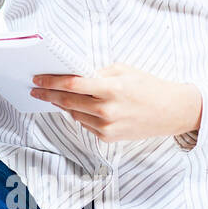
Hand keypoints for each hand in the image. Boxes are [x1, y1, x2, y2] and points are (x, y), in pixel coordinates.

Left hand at [30, 63, 201, 142]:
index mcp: (111, 89)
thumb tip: (73, 74)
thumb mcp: (123, 70)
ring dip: (62, 105)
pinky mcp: (108, 137)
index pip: (72, 85)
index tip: (38, 79)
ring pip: (74, 114)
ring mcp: (107, 126)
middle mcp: (107, 110)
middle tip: (36, 89)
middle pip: (67, 101)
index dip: (51, 81)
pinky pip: (85, 124)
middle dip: (48, 94)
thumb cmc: (148, 86)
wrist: (171, 111)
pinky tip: (76, 107)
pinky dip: (78, 114)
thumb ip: (97, 73)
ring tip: (52, 96)